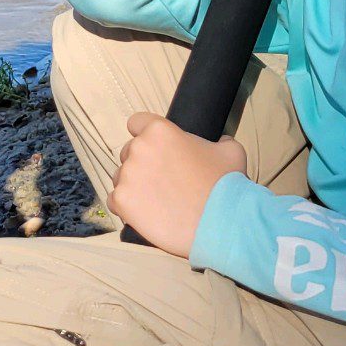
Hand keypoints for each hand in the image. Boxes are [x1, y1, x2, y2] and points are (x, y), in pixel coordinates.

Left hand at [109, 114, 246, 256]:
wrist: (220, 223)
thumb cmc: (226, 185)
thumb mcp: (230, 151)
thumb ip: (218, 141)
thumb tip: (220, 142)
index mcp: (160, 131)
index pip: (136, 122)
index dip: (144, 134)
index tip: (153, 149)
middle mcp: (139, 149)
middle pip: (129, 152)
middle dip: (142, 164)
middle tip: (162, 182)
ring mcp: (127, 175)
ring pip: (121, 177)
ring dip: (134, 186)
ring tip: (157, 201)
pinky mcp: (122, 201)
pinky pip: (115, 201)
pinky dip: (127, 208)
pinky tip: (147, 214)